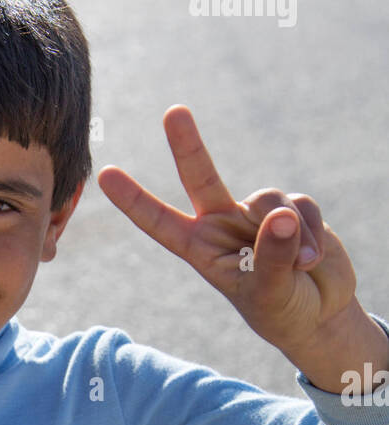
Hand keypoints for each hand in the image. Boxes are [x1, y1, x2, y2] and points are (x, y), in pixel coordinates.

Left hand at [97, 106, 357, 357]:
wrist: (318, 312)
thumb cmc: (282, 312)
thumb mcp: (271, 294)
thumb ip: (273, 258)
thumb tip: (282, 216)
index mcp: (201, 249)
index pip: (161, 223)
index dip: (135, 201)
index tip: (105, 175)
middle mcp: (222, 224)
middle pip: (200, 177)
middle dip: (188, 145)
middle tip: (173, 112)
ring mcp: (256, 213)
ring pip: (269, 200)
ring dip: (291, 232)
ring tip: (302, 265)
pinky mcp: (293, 208)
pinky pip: (302, 207)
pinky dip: (313, 232)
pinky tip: (315, 259)